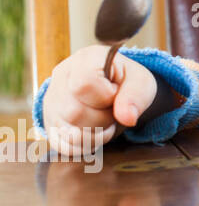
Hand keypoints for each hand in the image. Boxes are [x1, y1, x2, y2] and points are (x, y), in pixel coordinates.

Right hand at [42, 45, 157, 156]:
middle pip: (74, 112)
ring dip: (96, 134)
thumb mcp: (141, 82)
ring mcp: (51, 102)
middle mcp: (60, 78)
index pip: (84, 84)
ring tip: (105, 120)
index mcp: (85, 59)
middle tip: (113, 110)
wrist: (114, 88)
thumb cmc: (126, 81)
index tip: (115, 93)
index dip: (105, 96)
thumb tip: (127, 118)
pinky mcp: (50, 124)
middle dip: (103, 119)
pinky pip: (64, 146)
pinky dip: (86, 145)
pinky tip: (94, 130)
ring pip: (68, 132)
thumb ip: (137, 96)